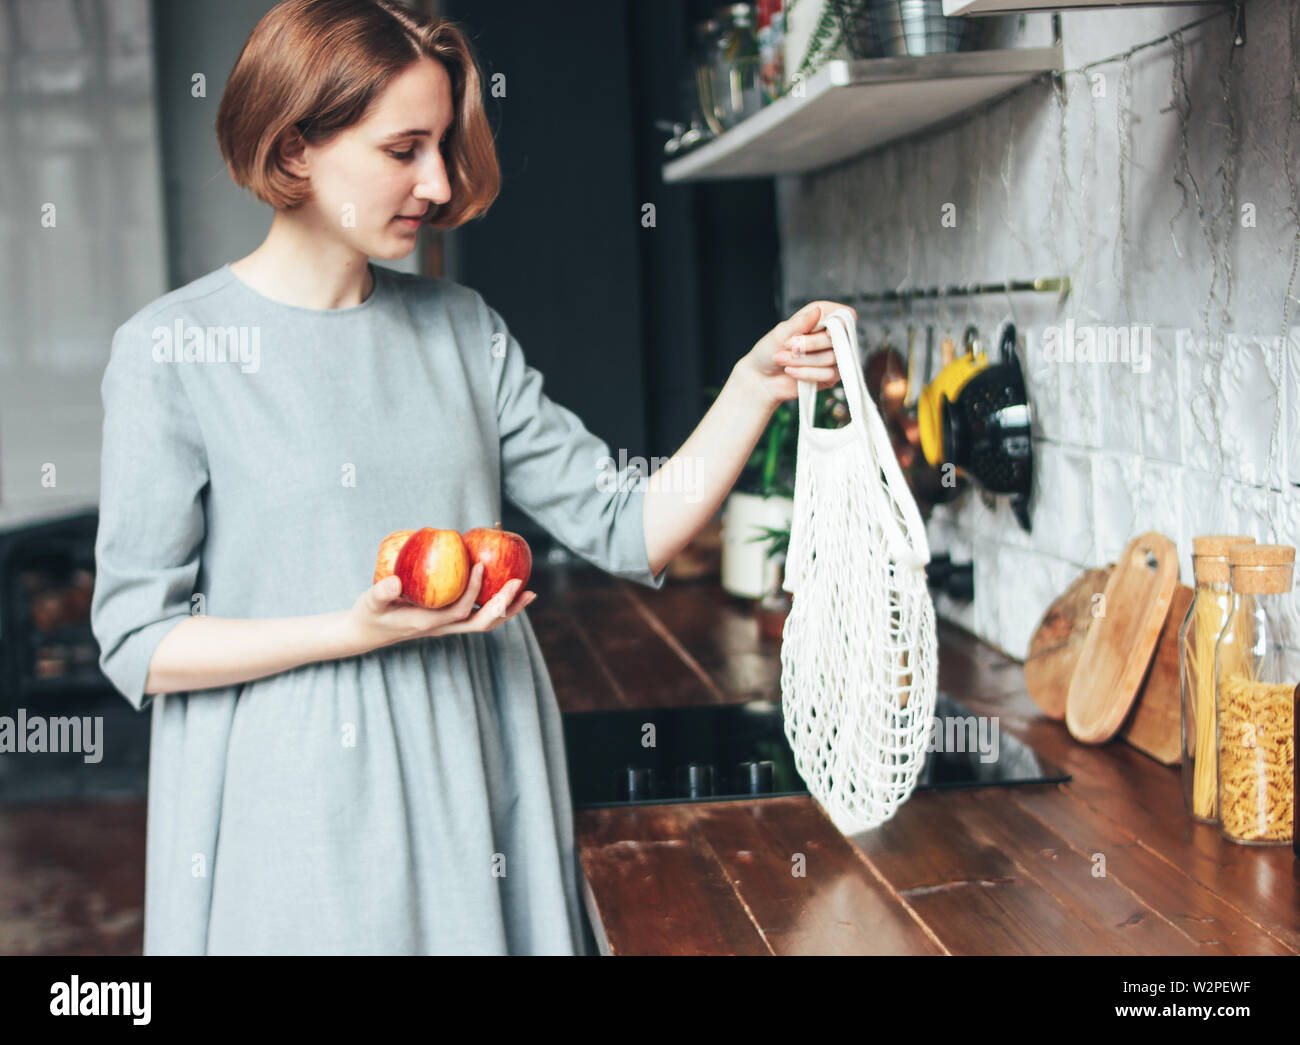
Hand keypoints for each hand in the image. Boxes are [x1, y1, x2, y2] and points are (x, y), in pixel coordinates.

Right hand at [349, 563, 534, 651]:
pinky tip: (507, 588)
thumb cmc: (369, 614)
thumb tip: (395, 582)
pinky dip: (497, 604)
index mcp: (428, 623)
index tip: (480, 565)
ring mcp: (449, 626)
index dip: (473, 590)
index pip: (459, 610)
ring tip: (530, 593)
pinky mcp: (450, 620)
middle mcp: (444, 628)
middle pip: (483, 622)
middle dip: (504, 605)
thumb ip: (381, 593)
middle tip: (521, 584)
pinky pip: (480, 614)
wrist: (368, 632)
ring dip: (509, 609)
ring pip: (486, 622)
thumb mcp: (370, 602)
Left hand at [737, 300, 856, 407]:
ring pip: (833, 358)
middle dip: (810, 345)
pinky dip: (807, 373)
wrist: (762, 377)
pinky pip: (829, 374)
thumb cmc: (770, 350)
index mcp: (823, 316)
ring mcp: (835, 357)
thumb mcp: (780, 333)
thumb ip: (799, 323)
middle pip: (838, 339)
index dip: (839, 324)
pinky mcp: (832, 375)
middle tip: (788, 346)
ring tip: (784, 360)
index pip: (846, 316)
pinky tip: (792, 371)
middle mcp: (832, 335)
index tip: (825, 333)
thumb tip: (817, 311)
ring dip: (804, 361)